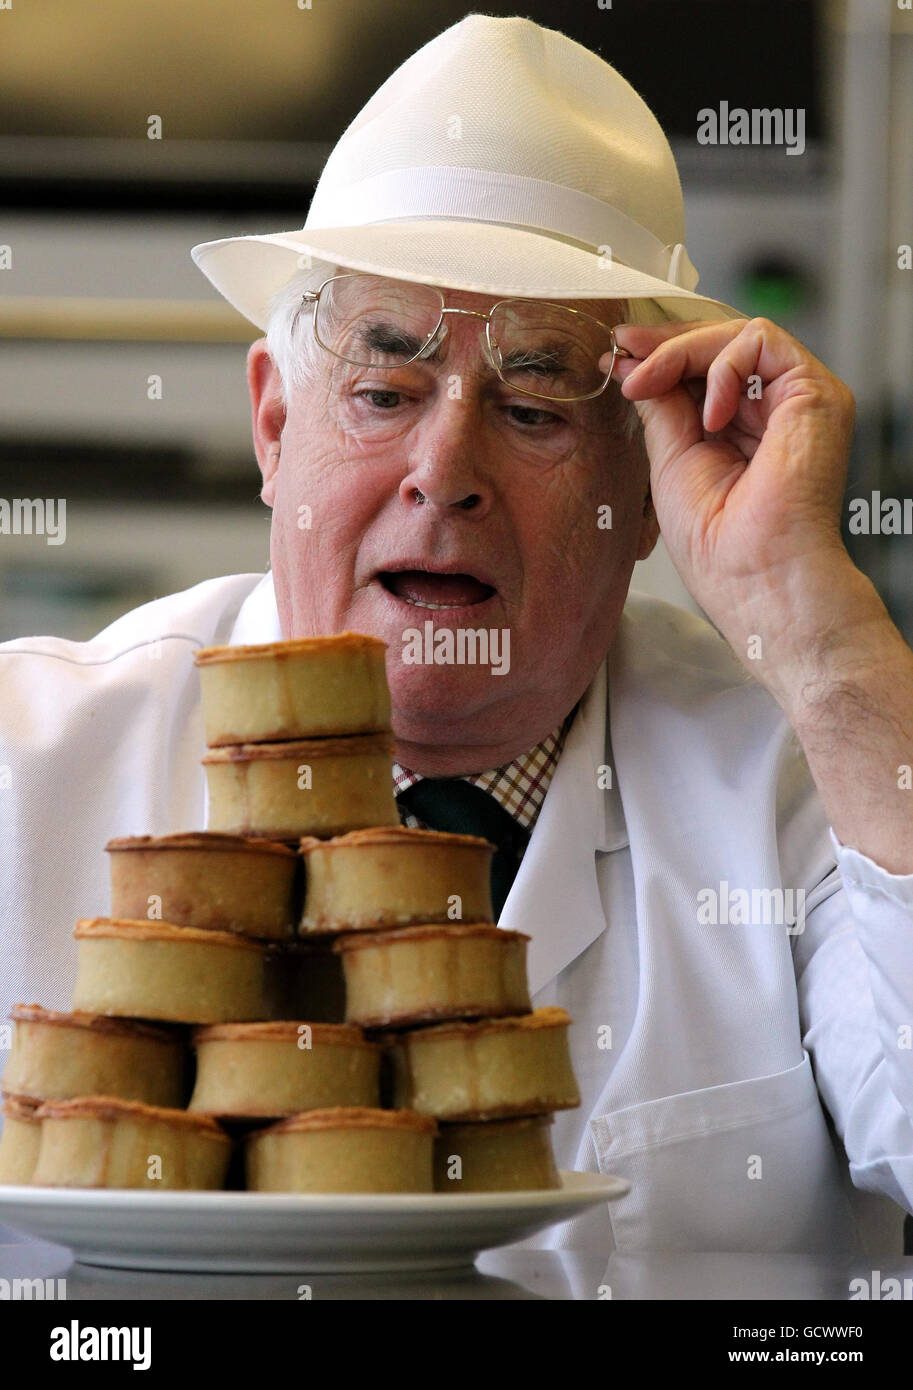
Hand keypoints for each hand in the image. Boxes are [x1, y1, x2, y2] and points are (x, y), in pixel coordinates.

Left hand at [600, 316, 857, 666]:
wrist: (756, 577)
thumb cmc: (719, 546)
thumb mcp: (673, 459)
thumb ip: (663, 407)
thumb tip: (637, 366)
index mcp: (747, 428)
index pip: (705, 369)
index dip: (661, 354)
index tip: (617, 355)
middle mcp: (777, 410)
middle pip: (721, 345)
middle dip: (665, 343)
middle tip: (622, 351)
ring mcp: (799, 399)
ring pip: (738, 336)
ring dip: (683, 353)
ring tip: (647, 385)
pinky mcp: (816, 392)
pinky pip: (762, 342)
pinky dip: (723, 367)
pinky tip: (709, 415)